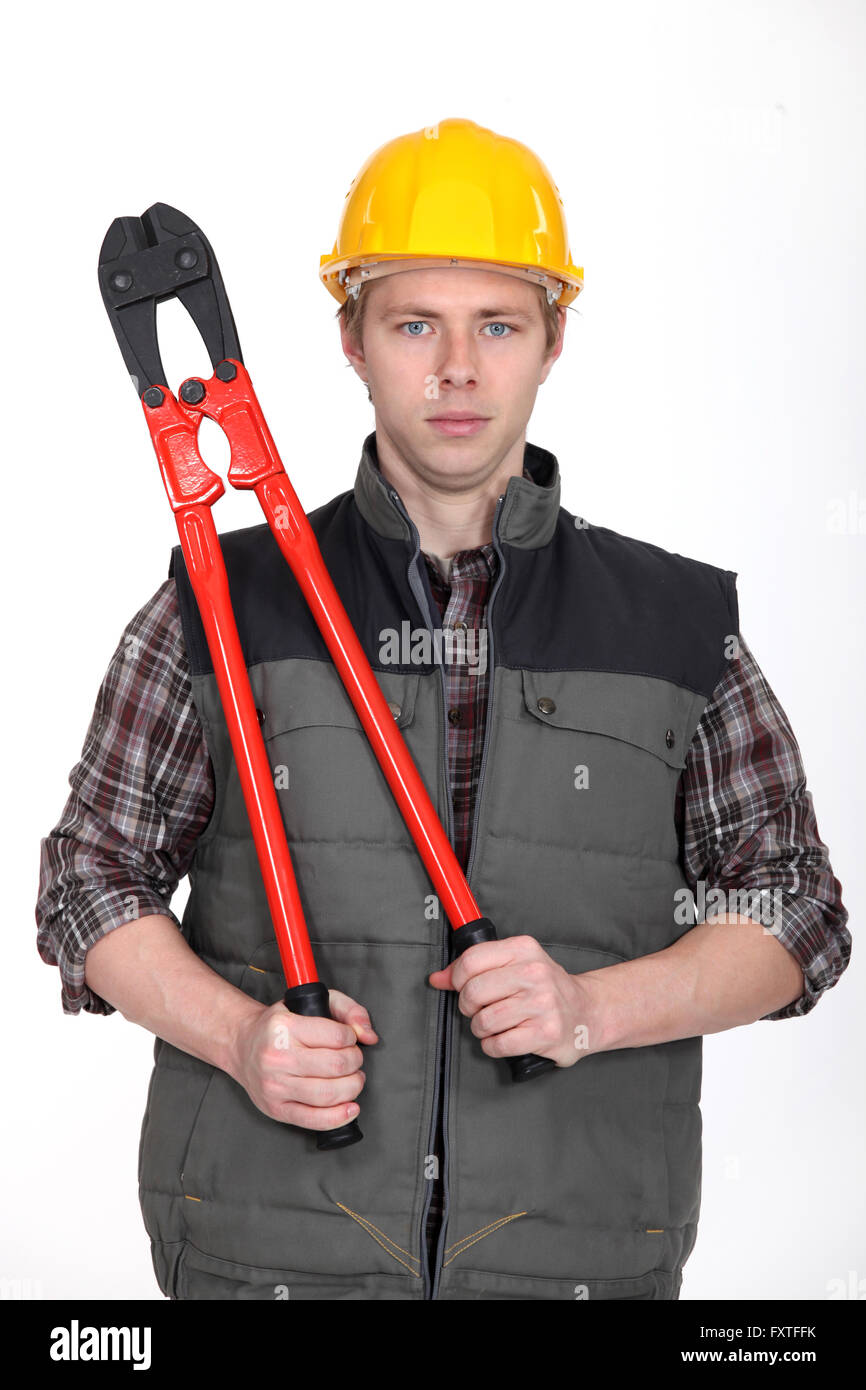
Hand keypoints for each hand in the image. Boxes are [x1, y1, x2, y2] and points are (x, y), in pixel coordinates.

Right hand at [228, 989, 378, 1132]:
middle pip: (336, 1066)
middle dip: (355, 1062)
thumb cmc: (281, 1025)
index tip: (349, 1039)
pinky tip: (351, 1108)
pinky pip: (314, 1119)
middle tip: (353, 1059)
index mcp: (285, 1027)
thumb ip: (348, 1009)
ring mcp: (275, 1086)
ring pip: (329, 1094)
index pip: (337, 1036)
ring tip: (352, 1078)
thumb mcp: (312, 1002)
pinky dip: (339, 1117)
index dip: (352, 1038)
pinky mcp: (277, 1109)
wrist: (243, 1045)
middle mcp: (277, 1057)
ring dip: (352, 1087)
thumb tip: (369, 1035)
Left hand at [429, 934, 596, 1068]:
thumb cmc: (545, 988)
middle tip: (479, 1008)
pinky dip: (493, 1046)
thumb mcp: (515, 964)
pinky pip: (498, 1044)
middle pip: (473, 992)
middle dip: (468, 1006)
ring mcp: (542, 1004)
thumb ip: (475, 968)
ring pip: (484, 1020)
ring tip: (495, 1024)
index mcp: (524, 949)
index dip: (456, 977)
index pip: (471, 960)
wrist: (588, 1012)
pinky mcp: (546, 1034)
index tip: (460, 986)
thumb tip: (437, 978)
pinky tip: (505, 1038)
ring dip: (481, 1028)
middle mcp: (535, 973)